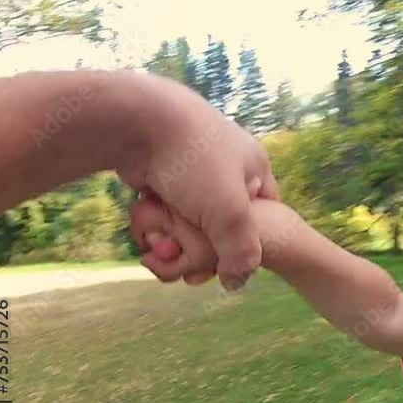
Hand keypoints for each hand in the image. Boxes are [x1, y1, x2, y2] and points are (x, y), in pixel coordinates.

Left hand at [118, 74, 278, 289]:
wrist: (136, 119)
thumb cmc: (194, 162)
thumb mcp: (230, 215)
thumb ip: (240, 252)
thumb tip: (236, 283)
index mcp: (254, 163)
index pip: (266, 210)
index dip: (250, 240)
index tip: (229, 260)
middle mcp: (227, 159)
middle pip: (223, 215)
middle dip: (204, 242)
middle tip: (188, 263)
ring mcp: (192, 160)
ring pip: (190, 211)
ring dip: (176, 233)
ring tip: (160, 247)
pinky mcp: (161, 162)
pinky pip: (165, 200)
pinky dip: (156, 218)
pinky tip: (147, 228)